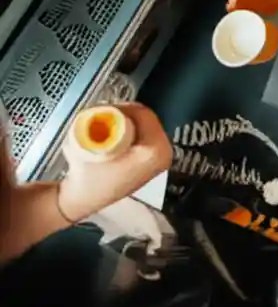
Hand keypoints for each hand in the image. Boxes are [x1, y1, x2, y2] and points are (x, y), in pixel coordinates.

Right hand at [58, 104, 172, 222]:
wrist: (83, 199)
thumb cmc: (85, 175)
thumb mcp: (86, 144)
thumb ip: (90, 124)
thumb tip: (98, 110)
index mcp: (155, 151)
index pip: (144, 115)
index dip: (123, 107)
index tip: (106, 108)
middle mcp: (164, 155)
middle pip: (147, 119)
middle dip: (125, 114)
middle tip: (105, 113)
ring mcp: (162, 159)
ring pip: (146, 127)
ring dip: (127, 122)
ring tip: (108, 123)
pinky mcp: (155, 162)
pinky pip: (147, 136)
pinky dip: (132, 131)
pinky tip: (116, 133)